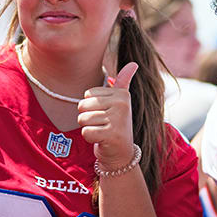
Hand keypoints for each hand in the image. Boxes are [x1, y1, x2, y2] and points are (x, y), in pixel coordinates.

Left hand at [78, 49, 138, 169]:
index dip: (91, 107)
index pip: (87, 94)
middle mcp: (122, 104)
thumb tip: (134, 63)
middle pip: (82, 106)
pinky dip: (90, 138)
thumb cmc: (116, 125)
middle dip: (87, 118)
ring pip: (83, 119)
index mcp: (122, 94)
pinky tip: (102, 140)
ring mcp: (118, 119)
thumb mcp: (121, 102)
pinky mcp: (111, 134)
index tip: (105, 114)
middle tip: (102, 125)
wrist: (122, 153)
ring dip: (89, 128)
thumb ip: (123, 82)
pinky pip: (86, 132)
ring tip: (102, 132)